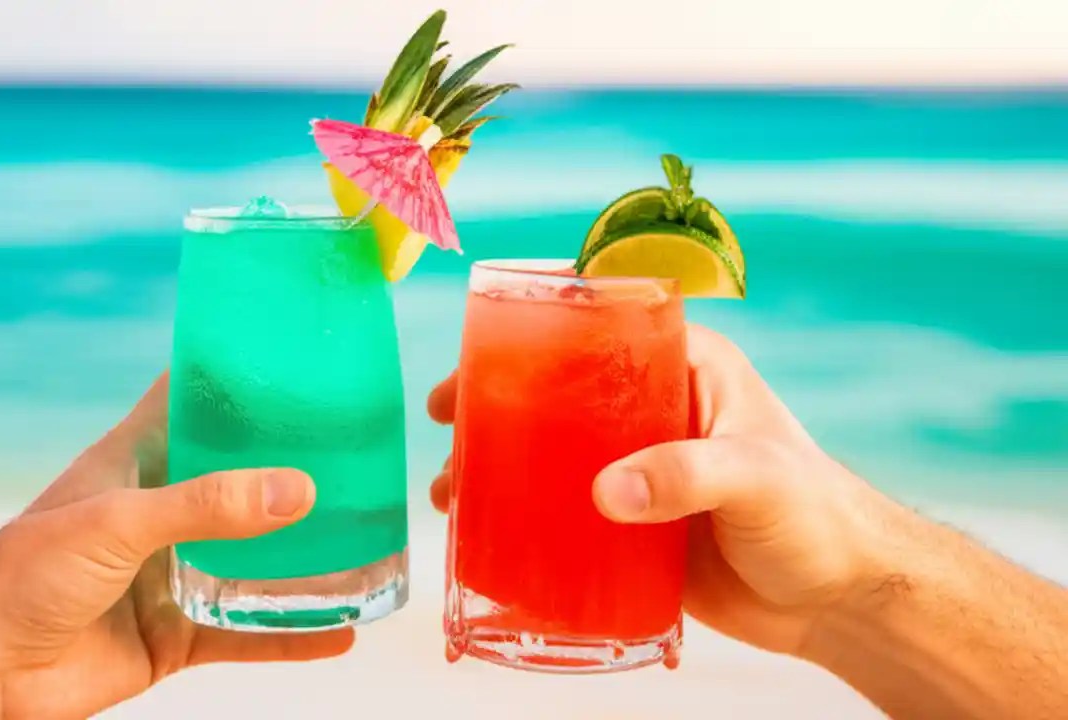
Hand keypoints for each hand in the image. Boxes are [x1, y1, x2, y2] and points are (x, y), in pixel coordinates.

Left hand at [0, 373, 353, 719]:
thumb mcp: (118, 520)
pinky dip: (294, 634)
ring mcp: (174, 571)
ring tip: (368, 540)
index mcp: (136, 460)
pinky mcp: (179, 630)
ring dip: (303, 554)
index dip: (238, 375)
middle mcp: (162, 510)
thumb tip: (297, 490)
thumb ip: (206, 506)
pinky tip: (342, 633)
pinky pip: (249, 630)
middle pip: (239, 479)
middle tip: (360, 454)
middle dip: (292, 468)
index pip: (191, 399)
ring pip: (254, 557)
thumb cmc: (24, 574)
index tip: (297, 356)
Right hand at [427, 325, 893, 660]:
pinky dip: (525, 518)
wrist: (840, 599)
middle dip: (496, 403)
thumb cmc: (819, 516)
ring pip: (553, 454)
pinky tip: (489, 534)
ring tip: (452, 492)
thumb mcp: (757, 478)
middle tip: (448, 421)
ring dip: (501, 467)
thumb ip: (686, 475)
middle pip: (559, 391)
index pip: (601, 327)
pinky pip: (566, 512)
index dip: (535, 331)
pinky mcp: (633, 525)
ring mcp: (640, 469)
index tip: (478, 354)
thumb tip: (603, 493)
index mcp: (686, 369)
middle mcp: (654, 410)